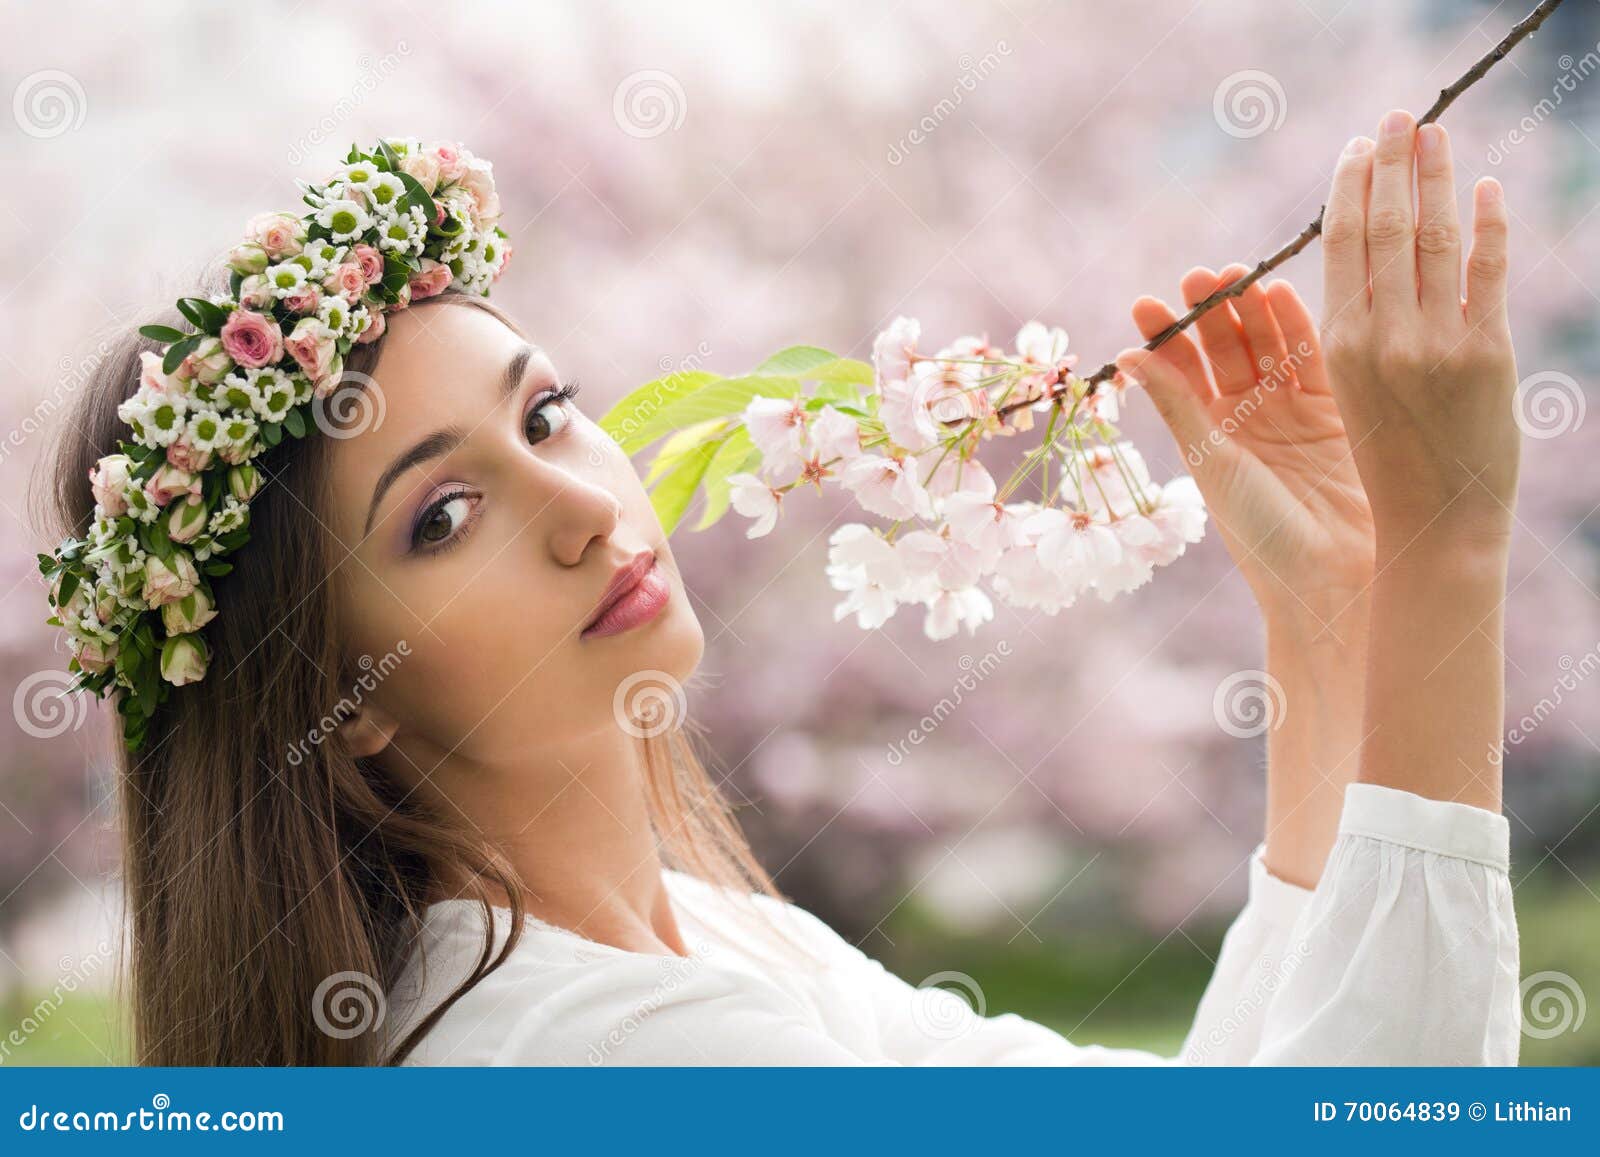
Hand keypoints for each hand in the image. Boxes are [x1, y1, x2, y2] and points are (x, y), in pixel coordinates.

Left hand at [1115, 269, 1373, 621]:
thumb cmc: (1261, 529)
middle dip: (1210, 311)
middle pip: (1224, 349)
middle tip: (1198, 277)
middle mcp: (1246, 418)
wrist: (1333, 571)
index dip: (1165, 336)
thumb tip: (1126, 356)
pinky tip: (1279, 293)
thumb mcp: (1210, 460)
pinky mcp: (1333, 409)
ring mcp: (1290, 410)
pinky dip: (1297, 325)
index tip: (1147, 302)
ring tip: (1233, 277)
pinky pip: (1312, 357)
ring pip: (1266, 346)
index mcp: (1206, 434)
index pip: (1180, 371)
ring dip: (1250, 310)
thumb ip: (1176, 403)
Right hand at [1319, 112, 1519, 562]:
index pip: (1341, 246)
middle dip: (1392, 166)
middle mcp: (1382, 336)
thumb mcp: (1344, 397)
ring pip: (1434, 239)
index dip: (1351, 190)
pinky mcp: (1487, 355)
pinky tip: (1490, 189)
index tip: (1359, 149)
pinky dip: (1491, 225)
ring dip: (1437, 178)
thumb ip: (1353, 332)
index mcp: (1338, 345)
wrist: (1432, 526)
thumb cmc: (1382, 467)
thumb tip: (1365, 269)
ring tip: (1437, 134)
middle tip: (1398, 118)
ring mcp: (1436, 343)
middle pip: (1385, 230)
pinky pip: (1489, 272)